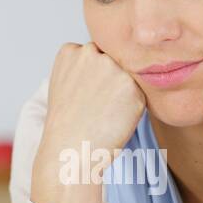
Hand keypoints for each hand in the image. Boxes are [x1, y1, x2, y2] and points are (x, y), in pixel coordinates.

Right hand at [31, 42, 144, 202]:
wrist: (70, 151)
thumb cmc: (66, 125)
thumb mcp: (64, 85)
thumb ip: (83, 67)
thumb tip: (108, 63)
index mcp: (70, 51)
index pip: (94, 54)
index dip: (93, 78)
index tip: (85, 95)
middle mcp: (91, 53)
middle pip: (112, 61)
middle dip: (109, 81)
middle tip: (95, 107)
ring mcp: (113, 68)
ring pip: (127, 78)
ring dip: (122, 93)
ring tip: (103, 114)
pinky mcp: (133, 87)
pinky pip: (138, 94)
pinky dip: (132, 108)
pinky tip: (114, 120)